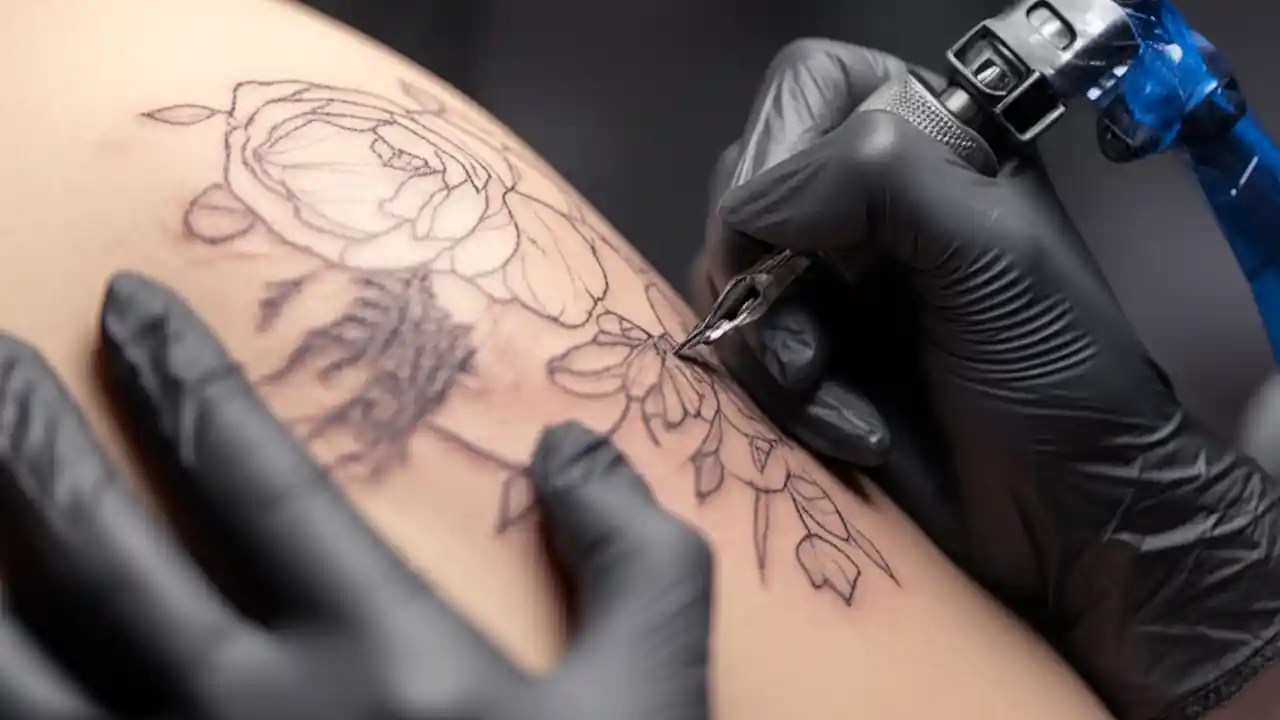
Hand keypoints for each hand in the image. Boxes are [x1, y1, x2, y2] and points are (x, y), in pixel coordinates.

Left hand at [0, 274, 710, 719]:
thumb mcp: (651, 703)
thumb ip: (638, 558)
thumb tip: (571, 444)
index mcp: (376, 658)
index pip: (251, 475)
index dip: (185, 379)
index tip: (130, 307)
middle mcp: (247, 717)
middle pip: (104, 548)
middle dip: (35, 437)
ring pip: (17, 666)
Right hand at [701, 38, 1279, 718]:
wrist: (1068, 519)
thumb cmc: (1057, 378)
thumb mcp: (993, 253)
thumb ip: (880, 182)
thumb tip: (754, 206)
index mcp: (923, 144)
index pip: (806, 89)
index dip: (784, 155)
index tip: (805, 245)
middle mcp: (860, 204)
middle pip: (743, 190)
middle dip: (770, 283)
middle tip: (820, 350)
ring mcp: (820, 284)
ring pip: (723, 279)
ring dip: (778, 358)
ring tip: (853, 412)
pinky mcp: (797, 359)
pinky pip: (733, 354)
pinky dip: (782, 404)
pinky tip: (851, 434)